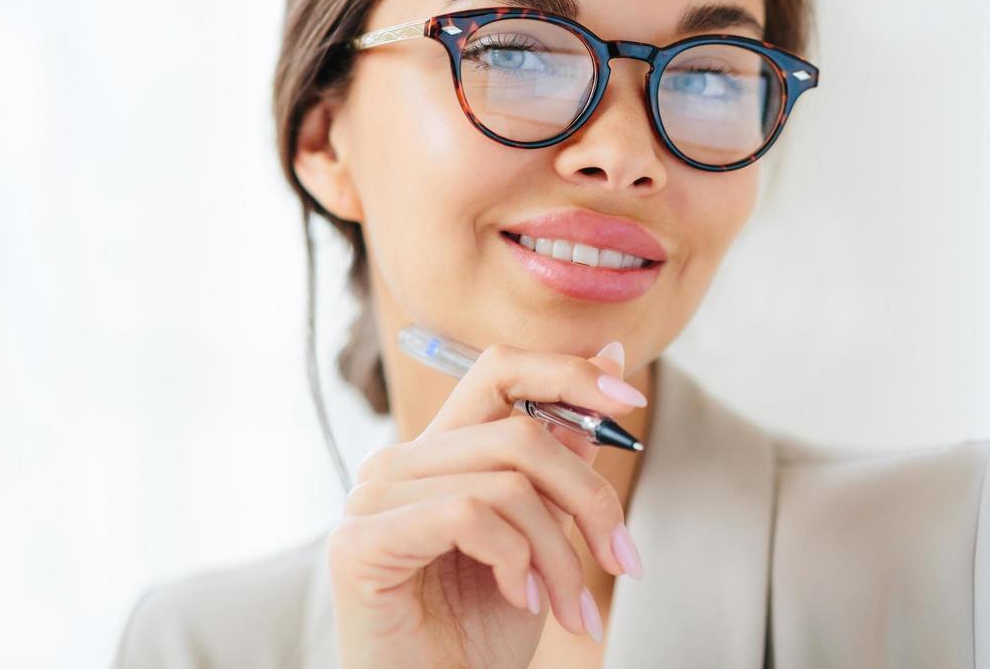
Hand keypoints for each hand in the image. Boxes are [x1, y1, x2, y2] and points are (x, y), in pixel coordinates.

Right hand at [328, 341, 646, 667]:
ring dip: (560, 554)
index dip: (567, 372)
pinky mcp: (360, 543)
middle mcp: (400, 464)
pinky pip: (468, 515)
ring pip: (506, 482)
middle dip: (590, 496)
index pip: (499, 369)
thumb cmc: (481, 633)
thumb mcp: (542, 533)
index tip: (629, 401)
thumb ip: (562, 452)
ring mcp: (373, 499)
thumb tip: (611, 355)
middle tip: (623, 558)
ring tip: (571, 609)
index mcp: (440, 454)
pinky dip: (516, 562)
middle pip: (520, 431)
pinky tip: (523, 601)